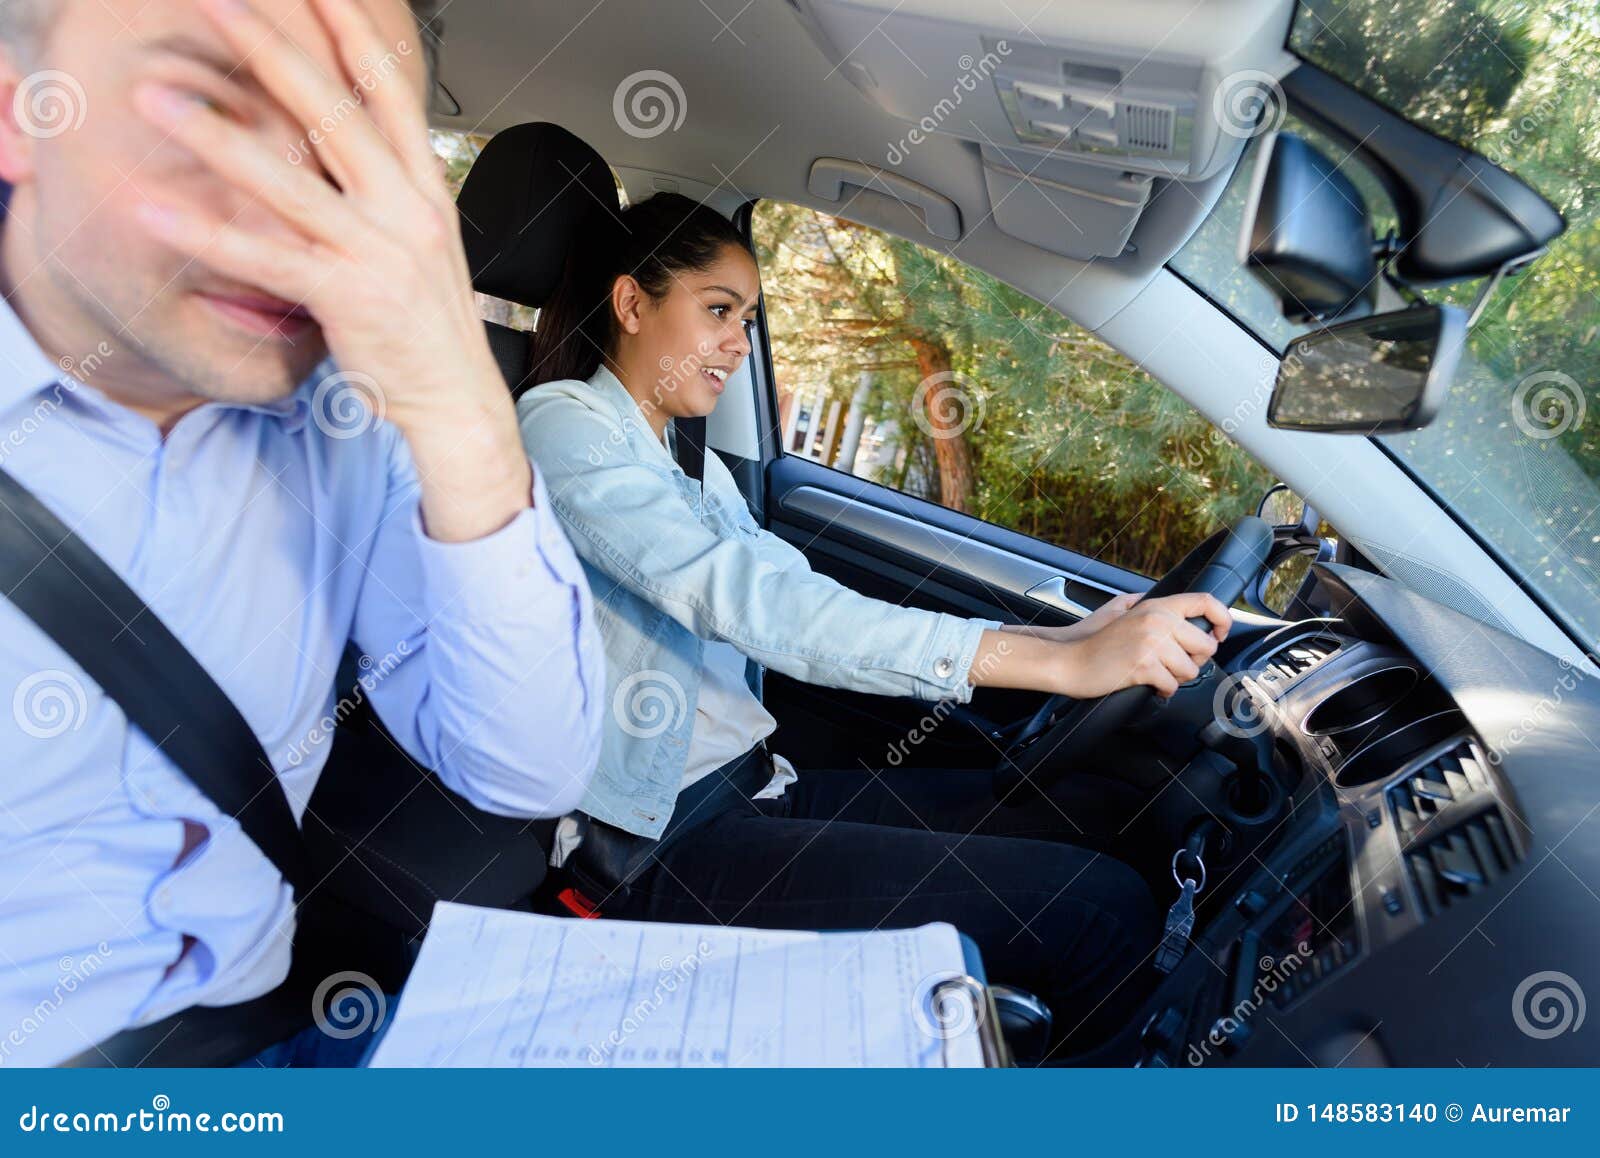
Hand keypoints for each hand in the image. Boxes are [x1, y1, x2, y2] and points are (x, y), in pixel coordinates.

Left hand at [133, 0, 528, 540]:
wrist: (459, 402)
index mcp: (426, 190)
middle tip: (220, 3)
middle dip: (272, 49)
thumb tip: (338, 149)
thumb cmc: (431, 328)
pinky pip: (267, 260)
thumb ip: (381, 193)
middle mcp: (407, 210)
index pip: (389, 92)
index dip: (351, 33)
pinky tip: (158, 212)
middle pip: (334, 114)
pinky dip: (208, 236)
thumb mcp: (419, 244)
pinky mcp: (350, 299)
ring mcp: (380, 254)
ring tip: (157, 99)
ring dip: (217, 136)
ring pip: (290, 182)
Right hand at [1054, 592, 1231, 698]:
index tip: (1219, 634)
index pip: (1206, 602)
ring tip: (1157, 673)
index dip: (1223, 619)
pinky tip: (1149, 685)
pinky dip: (1163, 691)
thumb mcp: (1119, 608)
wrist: (1067, 660)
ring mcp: (1152, 644)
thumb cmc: (1091, 639)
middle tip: (1174, 663)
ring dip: (1176, 678)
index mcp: (1156, 605)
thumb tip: (1174, 608)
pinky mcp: (1144, 666)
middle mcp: (1158, 621)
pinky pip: (1172, 686)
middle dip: (1194, 660)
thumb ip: (1146, 603)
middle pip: (1206, 645)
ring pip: (1191, 669)